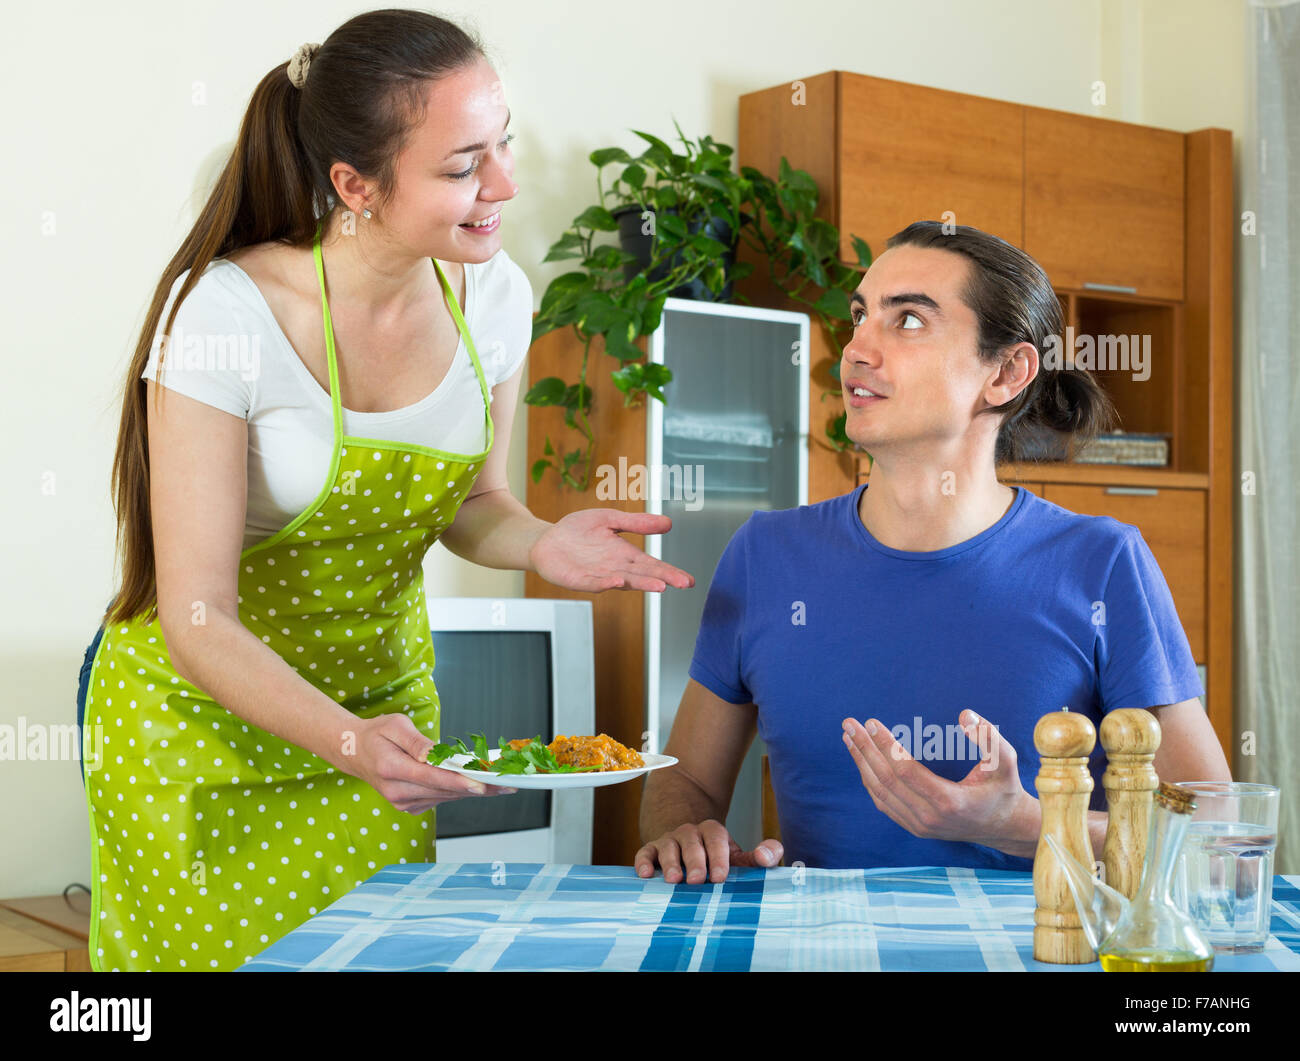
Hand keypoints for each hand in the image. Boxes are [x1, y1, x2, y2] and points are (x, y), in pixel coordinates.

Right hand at [343, 712, 515, 813]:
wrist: (354, 752)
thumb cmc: (376, 734)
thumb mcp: (396, 726)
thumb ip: (418, 742)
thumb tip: (438, 754)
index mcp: (392, 769)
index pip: (433, 778)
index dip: (460, 782)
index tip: (483, 785)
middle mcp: (397, 791)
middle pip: (445, 792)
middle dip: (478, 787)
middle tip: (507, 784)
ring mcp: (402, 802)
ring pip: (445, 798)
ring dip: (472, 791)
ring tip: (500, 785)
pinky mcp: (409, 806)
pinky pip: (439, 800)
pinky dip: (457, 792)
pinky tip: (475, 784)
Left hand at [529, 509, 693, 592]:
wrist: (546, 540)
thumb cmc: (578, 531)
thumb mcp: (610, 519)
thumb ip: (636, 523)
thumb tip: (669, 523)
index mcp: (625, 555)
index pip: (652, 565)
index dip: (670, 572)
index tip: (687, 580)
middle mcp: (615, 568)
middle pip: (643, 575)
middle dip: (662, 579)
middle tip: (681, 583)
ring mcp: (598, 576)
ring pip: (622, 581)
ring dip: (640, 584)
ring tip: (659, 585)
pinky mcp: (578, 580)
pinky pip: (594, 583)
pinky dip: (605, 583)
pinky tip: (617, 581)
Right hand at [634, 819, 782, 883]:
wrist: (687, 845)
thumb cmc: (716, 858)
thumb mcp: (739, 856)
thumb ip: (760, 856)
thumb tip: (766, 858)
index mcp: (712, 832)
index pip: (716, 838)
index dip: (719, 856)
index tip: (721, 876)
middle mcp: (689, 833)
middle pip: (691, 842)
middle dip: (695, 861)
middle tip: (697, 880)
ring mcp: (669, 841)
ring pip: (667, 847)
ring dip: (670, 863)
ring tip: (674, 880)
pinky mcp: (651, 851)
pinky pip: (644, 853)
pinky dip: (643, 862)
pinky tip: (645, 875)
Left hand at [841, 709, 1037, 857]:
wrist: (1004, 827)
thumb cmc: (1003, 789)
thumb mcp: (1006, 762)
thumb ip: (989, 737)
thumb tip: (965, 715)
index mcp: (948, 801)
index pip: (905, 770)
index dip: (886, 745)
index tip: (872, 722)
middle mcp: (928, 817)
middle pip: (886, 780)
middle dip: (865, 749)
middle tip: (849, 723)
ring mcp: (918, 825)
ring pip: (879, 792)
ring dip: (861, 763)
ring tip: (848, 737)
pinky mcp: (913, 827)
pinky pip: (883, 802)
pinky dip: (869, 779)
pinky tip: (862, 760)